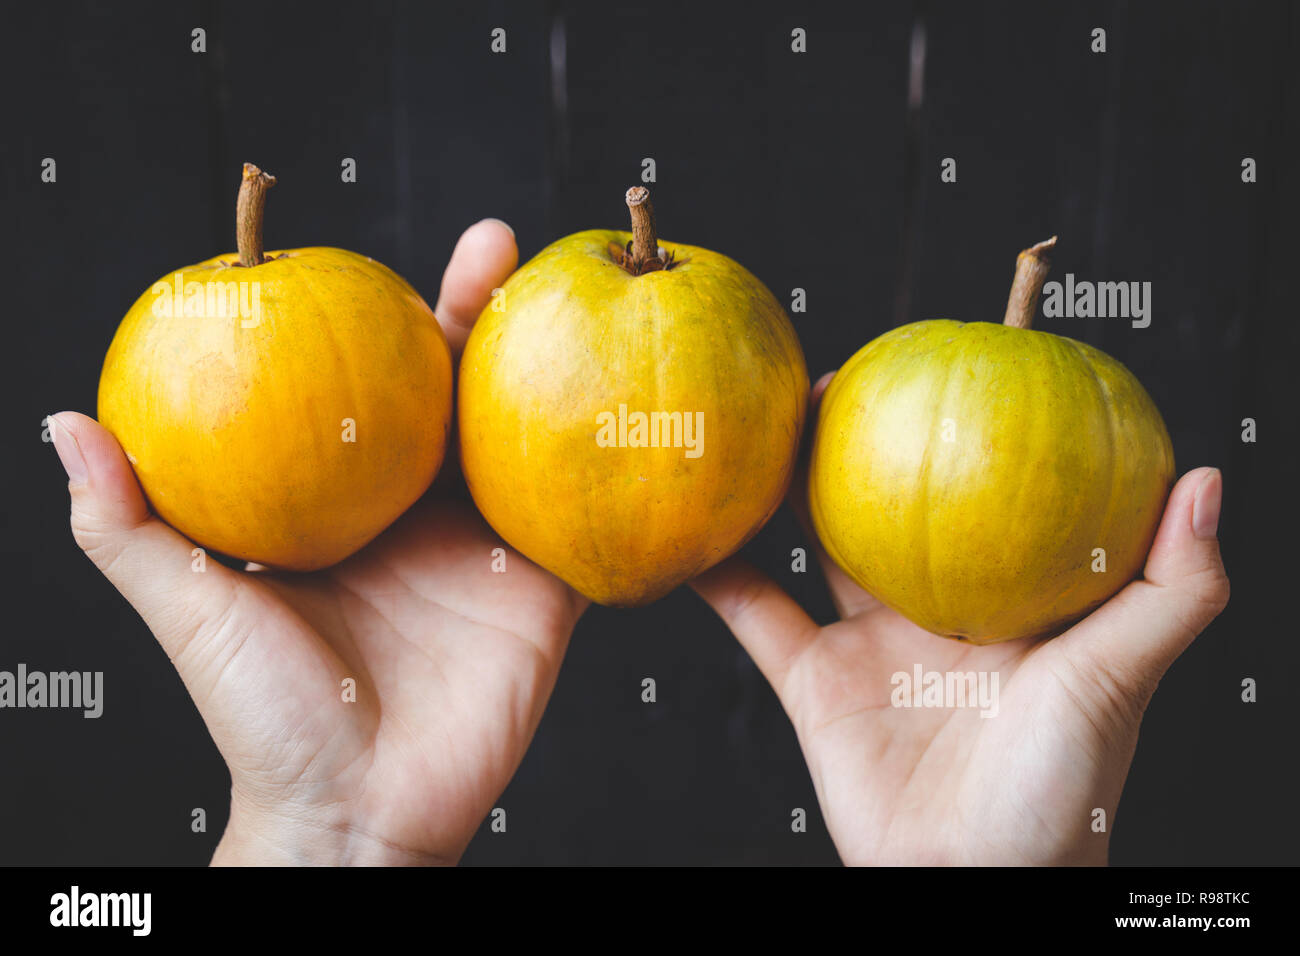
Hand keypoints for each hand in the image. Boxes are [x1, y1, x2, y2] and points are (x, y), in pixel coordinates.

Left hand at [51, 221, 587, 864]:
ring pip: (525, 437)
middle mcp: (421, 515)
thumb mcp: (192, 608)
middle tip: (498, 240)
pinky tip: (622, 396)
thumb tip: (66, 425)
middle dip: (480, 314)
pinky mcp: (548, 588)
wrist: (357, 814)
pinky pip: (581, 514)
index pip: (366, 394)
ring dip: (550, 365)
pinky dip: (605, 460)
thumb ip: (130, 523)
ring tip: (564, 292)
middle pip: (456, 396)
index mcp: (346, 506)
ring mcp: (490, 547)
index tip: (372, 260)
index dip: (376, 325)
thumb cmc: (263, 719)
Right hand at [692, 375, 1228, 864]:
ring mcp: (868, 643)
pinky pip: (755, 617)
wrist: (974, 879)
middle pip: (887, 505)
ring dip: (783, 489)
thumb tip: (1207, 476)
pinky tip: (693, 531)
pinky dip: (719, 577)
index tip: (938, 364)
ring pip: (814, 544)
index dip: (958, 431)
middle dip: (861, 443)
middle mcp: (933, 609)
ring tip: (754, 425)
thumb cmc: (1065, 788)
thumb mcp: (1125, 674)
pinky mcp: (813, 684)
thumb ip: (1175, 587)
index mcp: (1004, 598)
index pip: (979, 493)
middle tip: (832, 378)